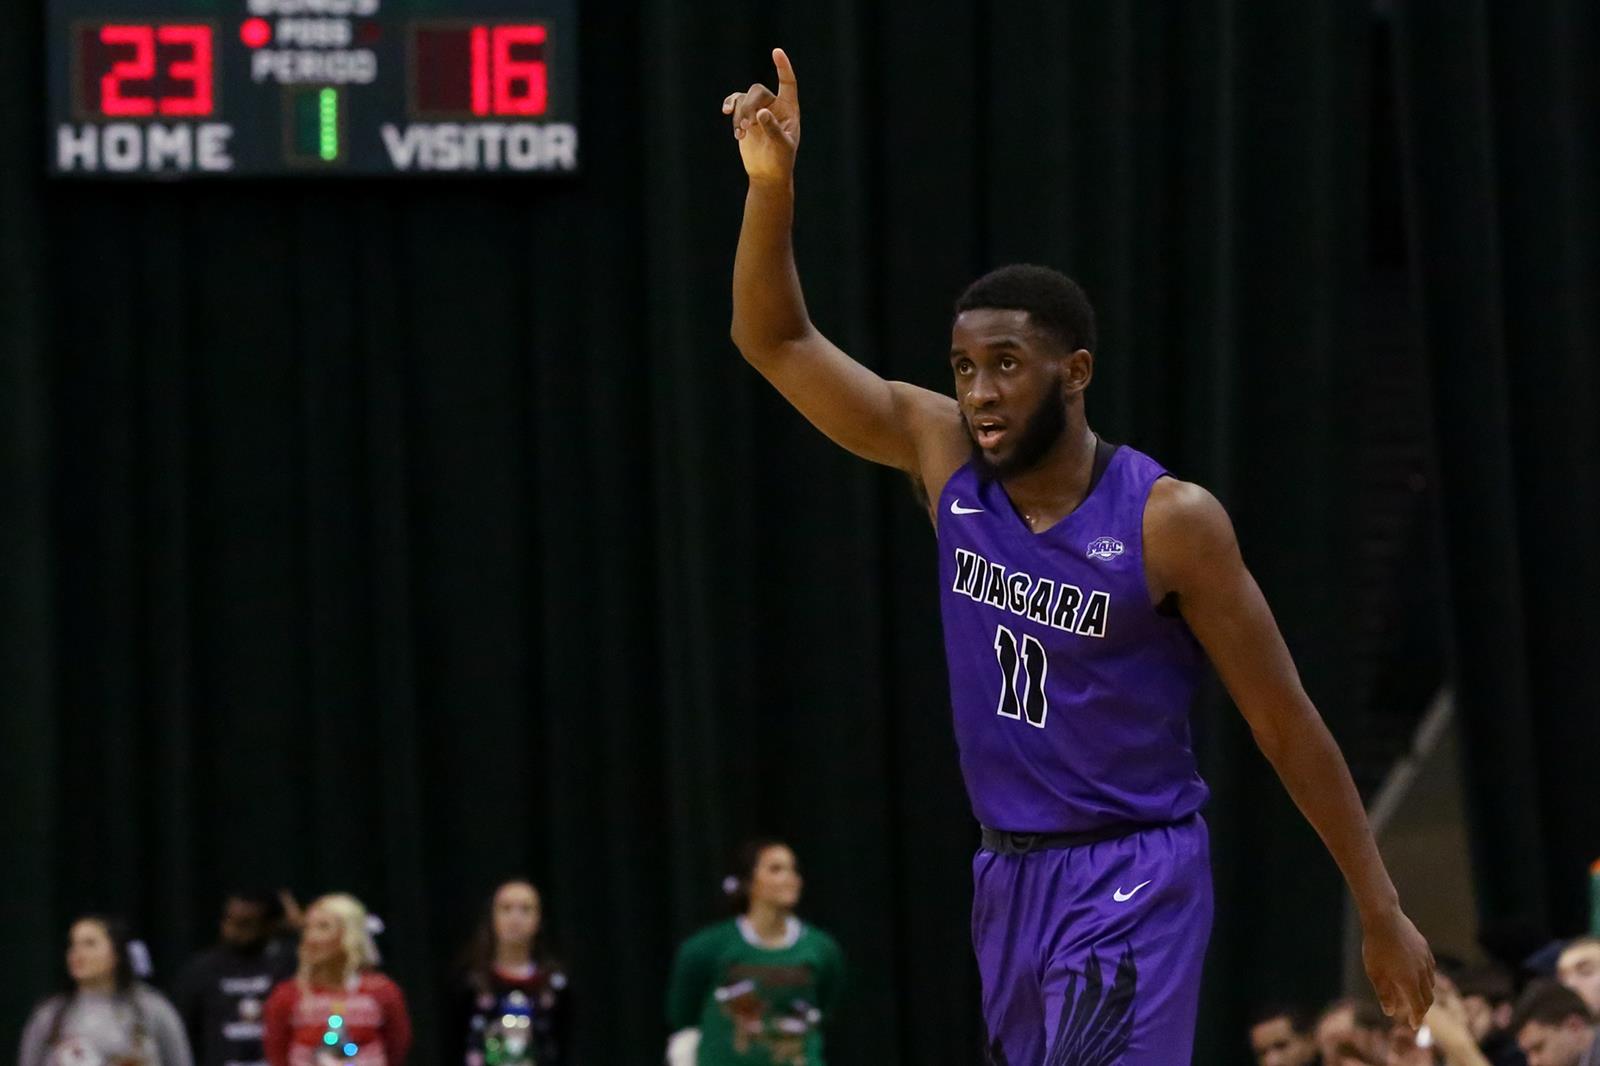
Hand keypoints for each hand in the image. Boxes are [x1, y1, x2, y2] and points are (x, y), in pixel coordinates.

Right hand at [721, 48, 800, 181]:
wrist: (767, 174)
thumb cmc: (780, 161)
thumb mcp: (781, 146)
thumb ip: (772, 128)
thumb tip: (761, 113)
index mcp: (789, 109)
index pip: (787, 83)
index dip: (783, 67)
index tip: (776, 51)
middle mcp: (774, 106)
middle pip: (757, 92)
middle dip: (749, 107)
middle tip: (746, 126)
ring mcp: (758, 110)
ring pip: (744, 99)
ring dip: (738, 114)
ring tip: (740, 134)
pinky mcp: (745, 117)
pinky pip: (735, 103)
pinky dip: (730, 108)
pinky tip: (726, 113)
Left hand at [1360, 907, 1435, 1027]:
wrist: (1384, 919)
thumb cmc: (1375, 947)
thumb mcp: (1375, 973)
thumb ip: (1384, 994)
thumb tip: (1390, 1011)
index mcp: (1409, 981)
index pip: (1419, 1007)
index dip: (1418, 1018)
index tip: (1415, 1025)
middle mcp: (1422, 972)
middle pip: (1428, 997)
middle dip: (1423, 1007)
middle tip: (1415, 1012)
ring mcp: (1425, 959)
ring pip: (1431, 982)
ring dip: (1424, 992)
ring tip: (1414, 994)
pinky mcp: (1425, 948)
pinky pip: (1430, 968)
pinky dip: (1426, 977)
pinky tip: (1417, 974)